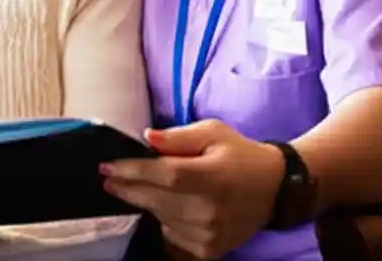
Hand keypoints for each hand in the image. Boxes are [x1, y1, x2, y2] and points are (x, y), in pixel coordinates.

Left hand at [101, 120, 284, 259]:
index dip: (132, 171)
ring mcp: (209, 234)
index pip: (164, 175)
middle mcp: (210, 209)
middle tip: (108, 178)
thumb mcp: (213, 132)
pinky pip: (171, 237)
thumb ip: (179, 136)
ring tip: (134, 189)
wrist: (274, 189)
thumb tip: (147, 137)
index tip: (106, 167)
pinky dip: (161, 221)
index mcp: (213, 176)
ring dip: (144, 204)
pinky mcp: (208, 250)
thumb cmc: (239, 154)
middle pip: (156, 199)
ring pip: (160, 218)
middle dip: (128, 188)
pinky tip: (159, 208)